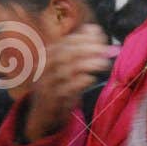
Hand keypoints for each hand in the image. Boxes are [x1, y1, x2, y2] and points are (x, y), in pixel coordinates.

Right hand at [24, 24, 113, 140]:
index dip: (82, 37)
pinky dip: (78, 82)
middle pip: (63, 54)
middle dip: (85, 48)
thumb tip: (93, 29)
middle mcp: (44, 70)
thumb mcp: (67, 67)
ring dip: (86, 64)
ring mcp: (46, 85)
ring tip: (103, 62)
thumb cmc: (58, 88)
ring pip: (64, 70)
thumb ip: (79, 49)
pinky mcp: (52, 101)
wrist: (43, 116)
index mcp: (46, 58)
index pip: (63, 43)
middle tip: (103, 47)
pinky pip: (64, 90)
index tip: (99, 34)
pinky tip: (91, 78)